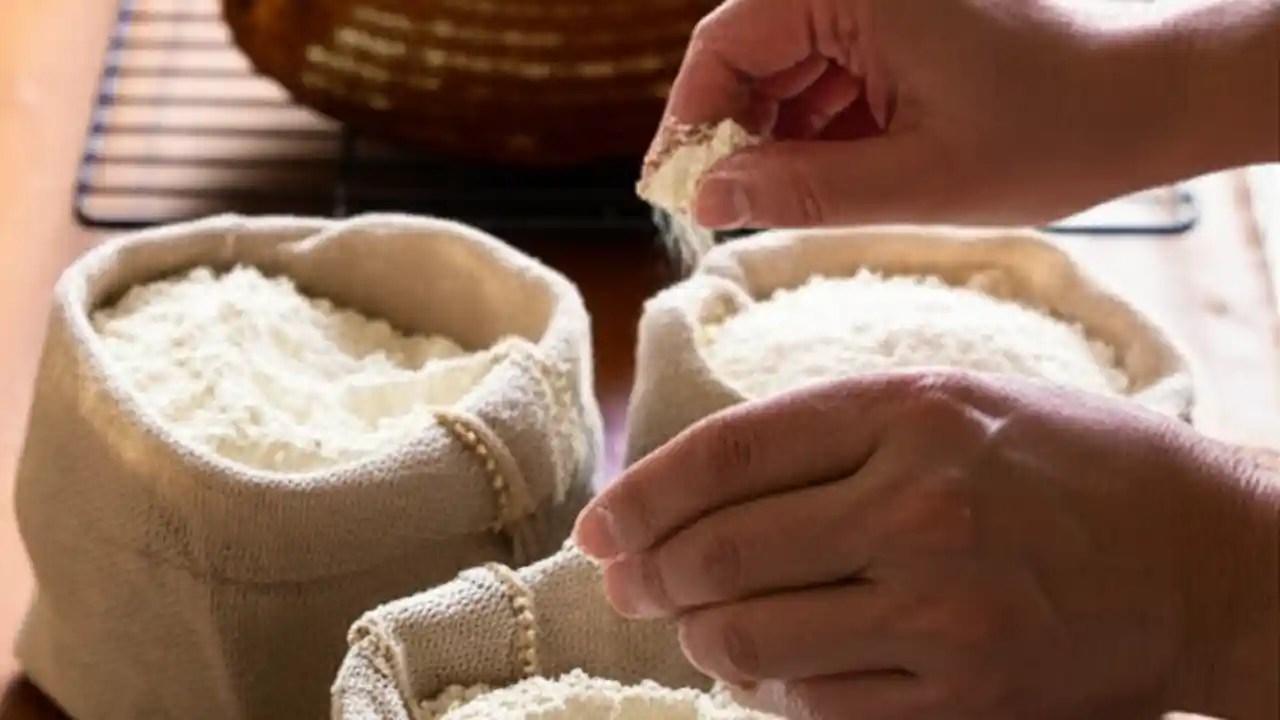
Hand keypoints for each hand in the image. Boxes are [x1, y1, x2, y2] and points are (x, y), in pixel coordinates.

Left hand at [575, 371, 1278, 718]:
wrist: (1208, 557)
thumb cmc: (1070, 464)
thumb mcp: (952, 401)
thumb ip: (827, 432)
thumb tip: (694, 490)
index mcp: (910, 412)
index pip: (727, 456)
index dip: (639, 494)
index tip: (598, 526)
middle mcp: (920, 509)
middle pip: (721, 555)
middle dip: (650, 576)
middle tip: (630, 583)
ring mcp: (943, 612)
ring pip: (751, 642)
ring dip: (701, 636)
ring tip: (698, 623)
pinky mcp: (964, 699)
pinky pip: (814, 706)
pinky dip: (767, 690)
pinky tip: (770, 667)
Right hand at [657, 0, 1279, 228]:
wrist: (1147, 103)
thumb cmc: (1053, 131)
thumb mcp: (918, 180)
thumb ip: (802, 190)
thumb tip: (707, 198)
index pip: (728, 42)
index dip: (692, 120)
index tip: (676, 191)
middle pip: (749, 55)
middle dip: (736, 135)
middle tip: (728, 211)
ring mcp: (877, 5)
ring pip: (785, 73)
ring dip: (779, 141)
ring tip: (796, 202)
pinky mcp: (896, 29)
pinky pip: (826, 80)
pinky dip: (819, 134)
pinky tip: (836, 178)